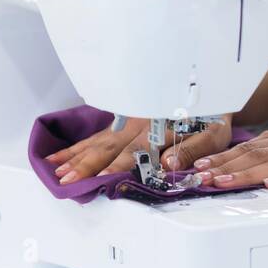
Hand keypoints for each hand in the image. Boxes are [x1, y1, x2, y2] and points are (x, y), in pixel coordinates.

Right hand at [45, 115, 233, 184]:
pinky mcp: (124, 118)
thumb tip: (168, 164)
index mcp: (160, 130)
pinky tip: (62, 155)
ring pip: (98, 140)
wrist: (211, 85)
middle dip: (85, 165)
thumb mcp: (214, 136)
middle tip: (64, 182)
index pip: (133, 154)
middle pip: (107, 147)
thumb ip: (192, 150)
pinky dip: (79, 145)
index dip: (114, 168)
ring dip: (76, 156)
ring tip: (53, 170)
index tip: (94, 181)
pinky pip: (98, 133)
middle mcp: (140, 124)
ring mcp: (129, 120)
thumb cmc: (214, 116)